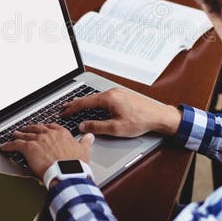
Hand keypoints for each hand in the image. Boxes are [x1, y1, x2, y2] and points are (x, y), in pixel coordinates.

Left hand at [0, 123, 94, 178]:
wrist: (67, 172)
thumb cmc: (75, 165)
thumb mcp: (84, 151)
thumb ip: (85, 142)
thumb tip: (89, 136)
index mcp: (62, 134)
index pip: (52, 127)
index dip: (46, 128)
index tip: (44, 129)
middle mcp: (49, 134)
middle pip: (37, 129)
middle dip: (30, 130)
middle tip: (25, 130)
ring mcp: (38, 140)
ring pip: (25, 135)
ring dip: (19, 135)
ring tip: (14, 135)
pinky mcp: (29, 148)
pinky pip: (15, 145)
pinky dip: (9, 146)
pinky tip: (4, 147)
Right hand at [61, 87, 181, 137]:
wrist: (158, 116)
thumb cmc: (140, 121)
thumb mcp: (115, 128)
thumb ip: (96, 127)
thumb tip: (83, 126)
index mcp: (108, 98)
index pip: (84, 102)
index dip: (72, 108)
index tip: (63, 112)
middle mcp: (112, 92)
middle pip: (89, 98)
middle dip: (75, 103)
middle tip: (64, 107)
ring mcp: (118, 93)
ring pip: (96, 98)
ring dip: (85, 103)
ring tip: (76, 106)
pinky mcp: (122, 96)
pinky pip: (103, 98)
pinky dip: (94, 102)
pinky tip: (93, 106)